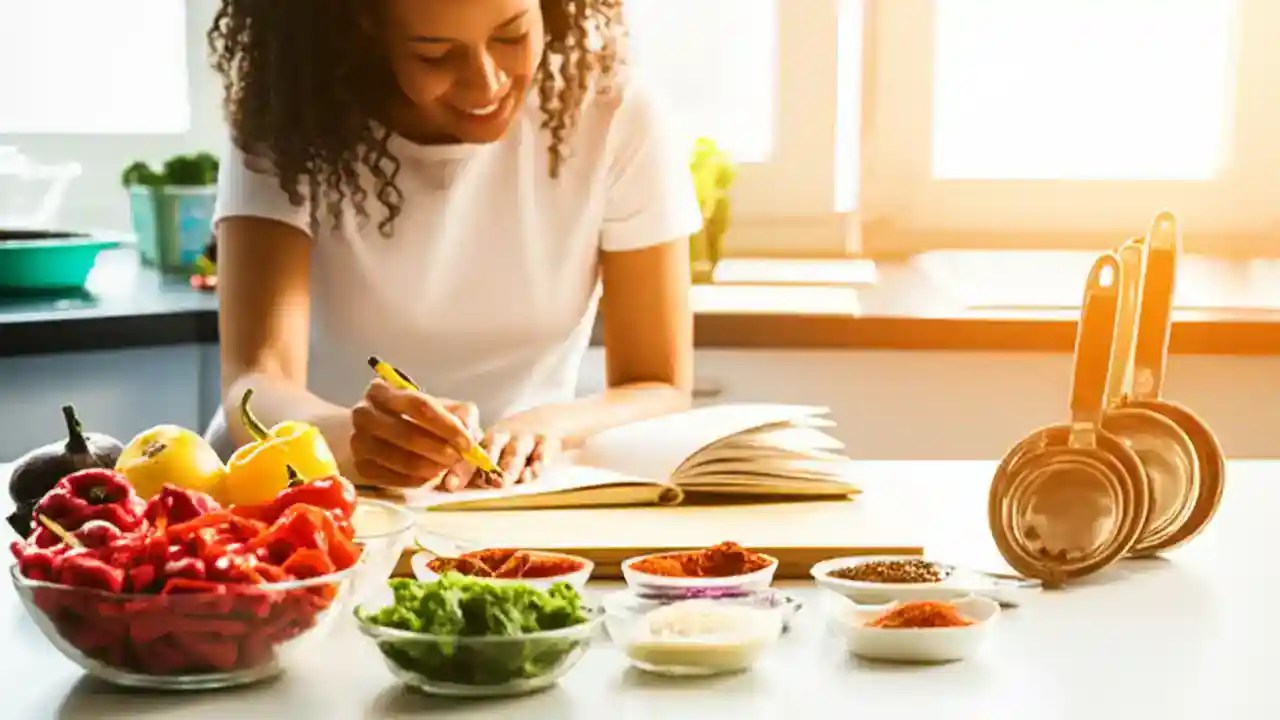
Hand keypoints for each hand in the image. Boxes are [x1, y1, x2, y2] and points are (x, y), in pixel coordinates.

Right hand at [349, 379, 479, 488]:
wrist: (379, 431)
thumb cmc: (418, 417)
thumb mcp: (444, 407)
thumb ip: (465, 418)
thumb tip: (472, 447)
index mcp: (383, 390)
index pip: (420, 406)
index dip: (448, 427)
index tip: (468, 443)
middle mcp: (364, 413)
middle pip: (409, 435)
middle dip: (441, 450)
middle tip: (458, 458)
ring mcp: (358, 441)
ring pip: (403, 460)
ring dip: (432, 468)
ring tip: (446, 467)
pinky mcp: (360, 467)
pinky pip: (394, 479)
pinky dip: (418, 481)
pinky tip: (429, 476)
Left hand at [442, 426, 561, 490]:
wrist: (551, 420)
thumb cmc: (515, 442)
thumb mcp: (497, 448)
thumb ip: (480, 469)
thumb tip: (454, 490)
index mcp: (487, 440)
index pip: (470, 455)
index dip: (460, 470)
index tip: (450, 486)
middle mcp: (504, 437)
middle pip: (491, 449)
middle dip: (483, 466)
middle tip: (475, 480)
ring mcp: (526, 438)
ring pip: (516, 453)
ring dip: (508, 468)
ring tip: (502, 482)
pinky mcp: (547, 441)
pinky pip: (542, 454)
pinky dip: (538, 463)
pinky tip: (532, 474)